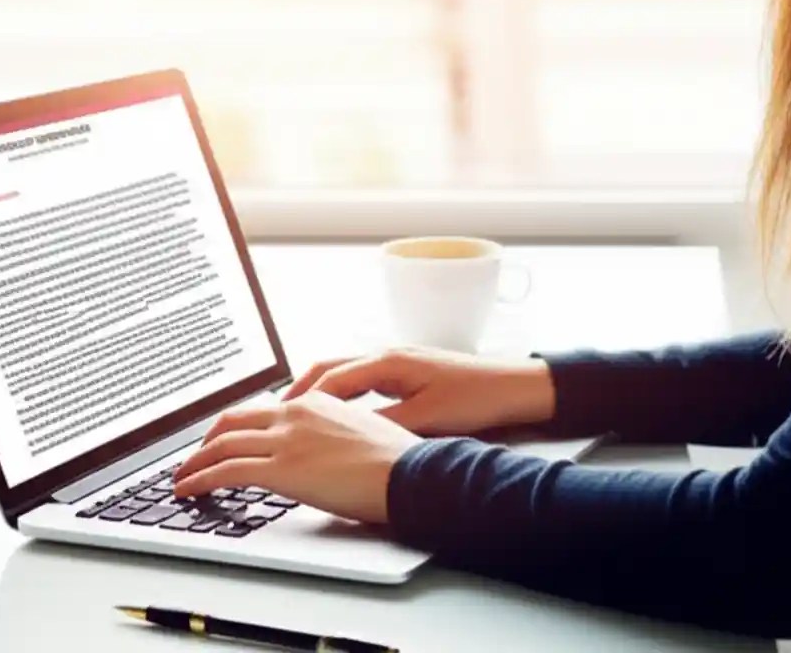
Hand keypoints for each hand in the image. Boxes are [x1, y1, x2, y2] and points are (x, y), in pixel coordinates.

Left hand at [172, 392, 421, 523]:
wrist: (410, 475)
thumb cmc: (397, 462)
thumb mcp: (360, 433)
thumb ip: (331, 435)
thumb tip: (322, 453)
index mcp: (314, 403)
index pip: (262, 409)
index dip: (236, 425)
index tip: (225, 437)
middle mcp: (294, 414)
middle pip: (233, 420)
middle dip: (207, 439)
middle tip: (195, 455)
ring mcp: (285, 439)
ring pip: (222, 444)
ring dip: (194, 462)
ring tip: (181, 477)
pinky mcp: (280, 469)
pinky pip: (225, 471)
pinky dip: (199, 479)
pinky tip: (188, 489)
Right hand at [283, 347, 554, 436]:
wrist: (514, 386)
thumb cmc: (476, 398)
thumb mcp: (426, 419)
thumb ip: (384, 425)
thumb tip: (348, 435)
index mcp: (388, 362)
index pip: (330, 380)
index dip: (302, 401)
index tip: (280, 419)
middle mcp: (387, 354)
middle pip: (329, 367)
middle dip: (300, 389)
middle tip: (276, 413)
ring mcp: (396, 360)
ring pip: (344, 371)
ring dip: (319, 389)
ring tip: (298, 412)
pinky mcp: (407, 370)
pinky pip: (361, 378)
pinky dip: (341, 392)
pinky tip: (338, 411)